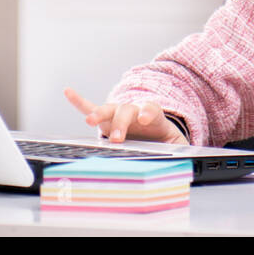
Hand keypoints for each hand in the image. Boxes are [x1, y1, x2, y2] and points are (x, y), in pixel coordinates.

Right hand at [63, 86, 187, 144]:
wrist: (156, 131)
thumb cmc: (165, 138)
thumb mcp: (176, 144)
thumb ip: (179, 149)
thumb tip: (185, 162)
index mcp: (153, 114)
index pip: (151, 108)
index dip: (148, 111)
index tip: (144, 118)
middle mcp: (134, 110)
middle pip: (126, 110)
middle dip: (121, 123)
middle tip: (117, 138)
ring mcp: (119, 112)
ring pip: (109, 109)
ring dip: (100, 114)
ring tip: (91, 121)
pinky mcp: (107, 118)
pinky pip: (91, 107)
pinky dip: (79, 102)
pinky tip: (68, 92)